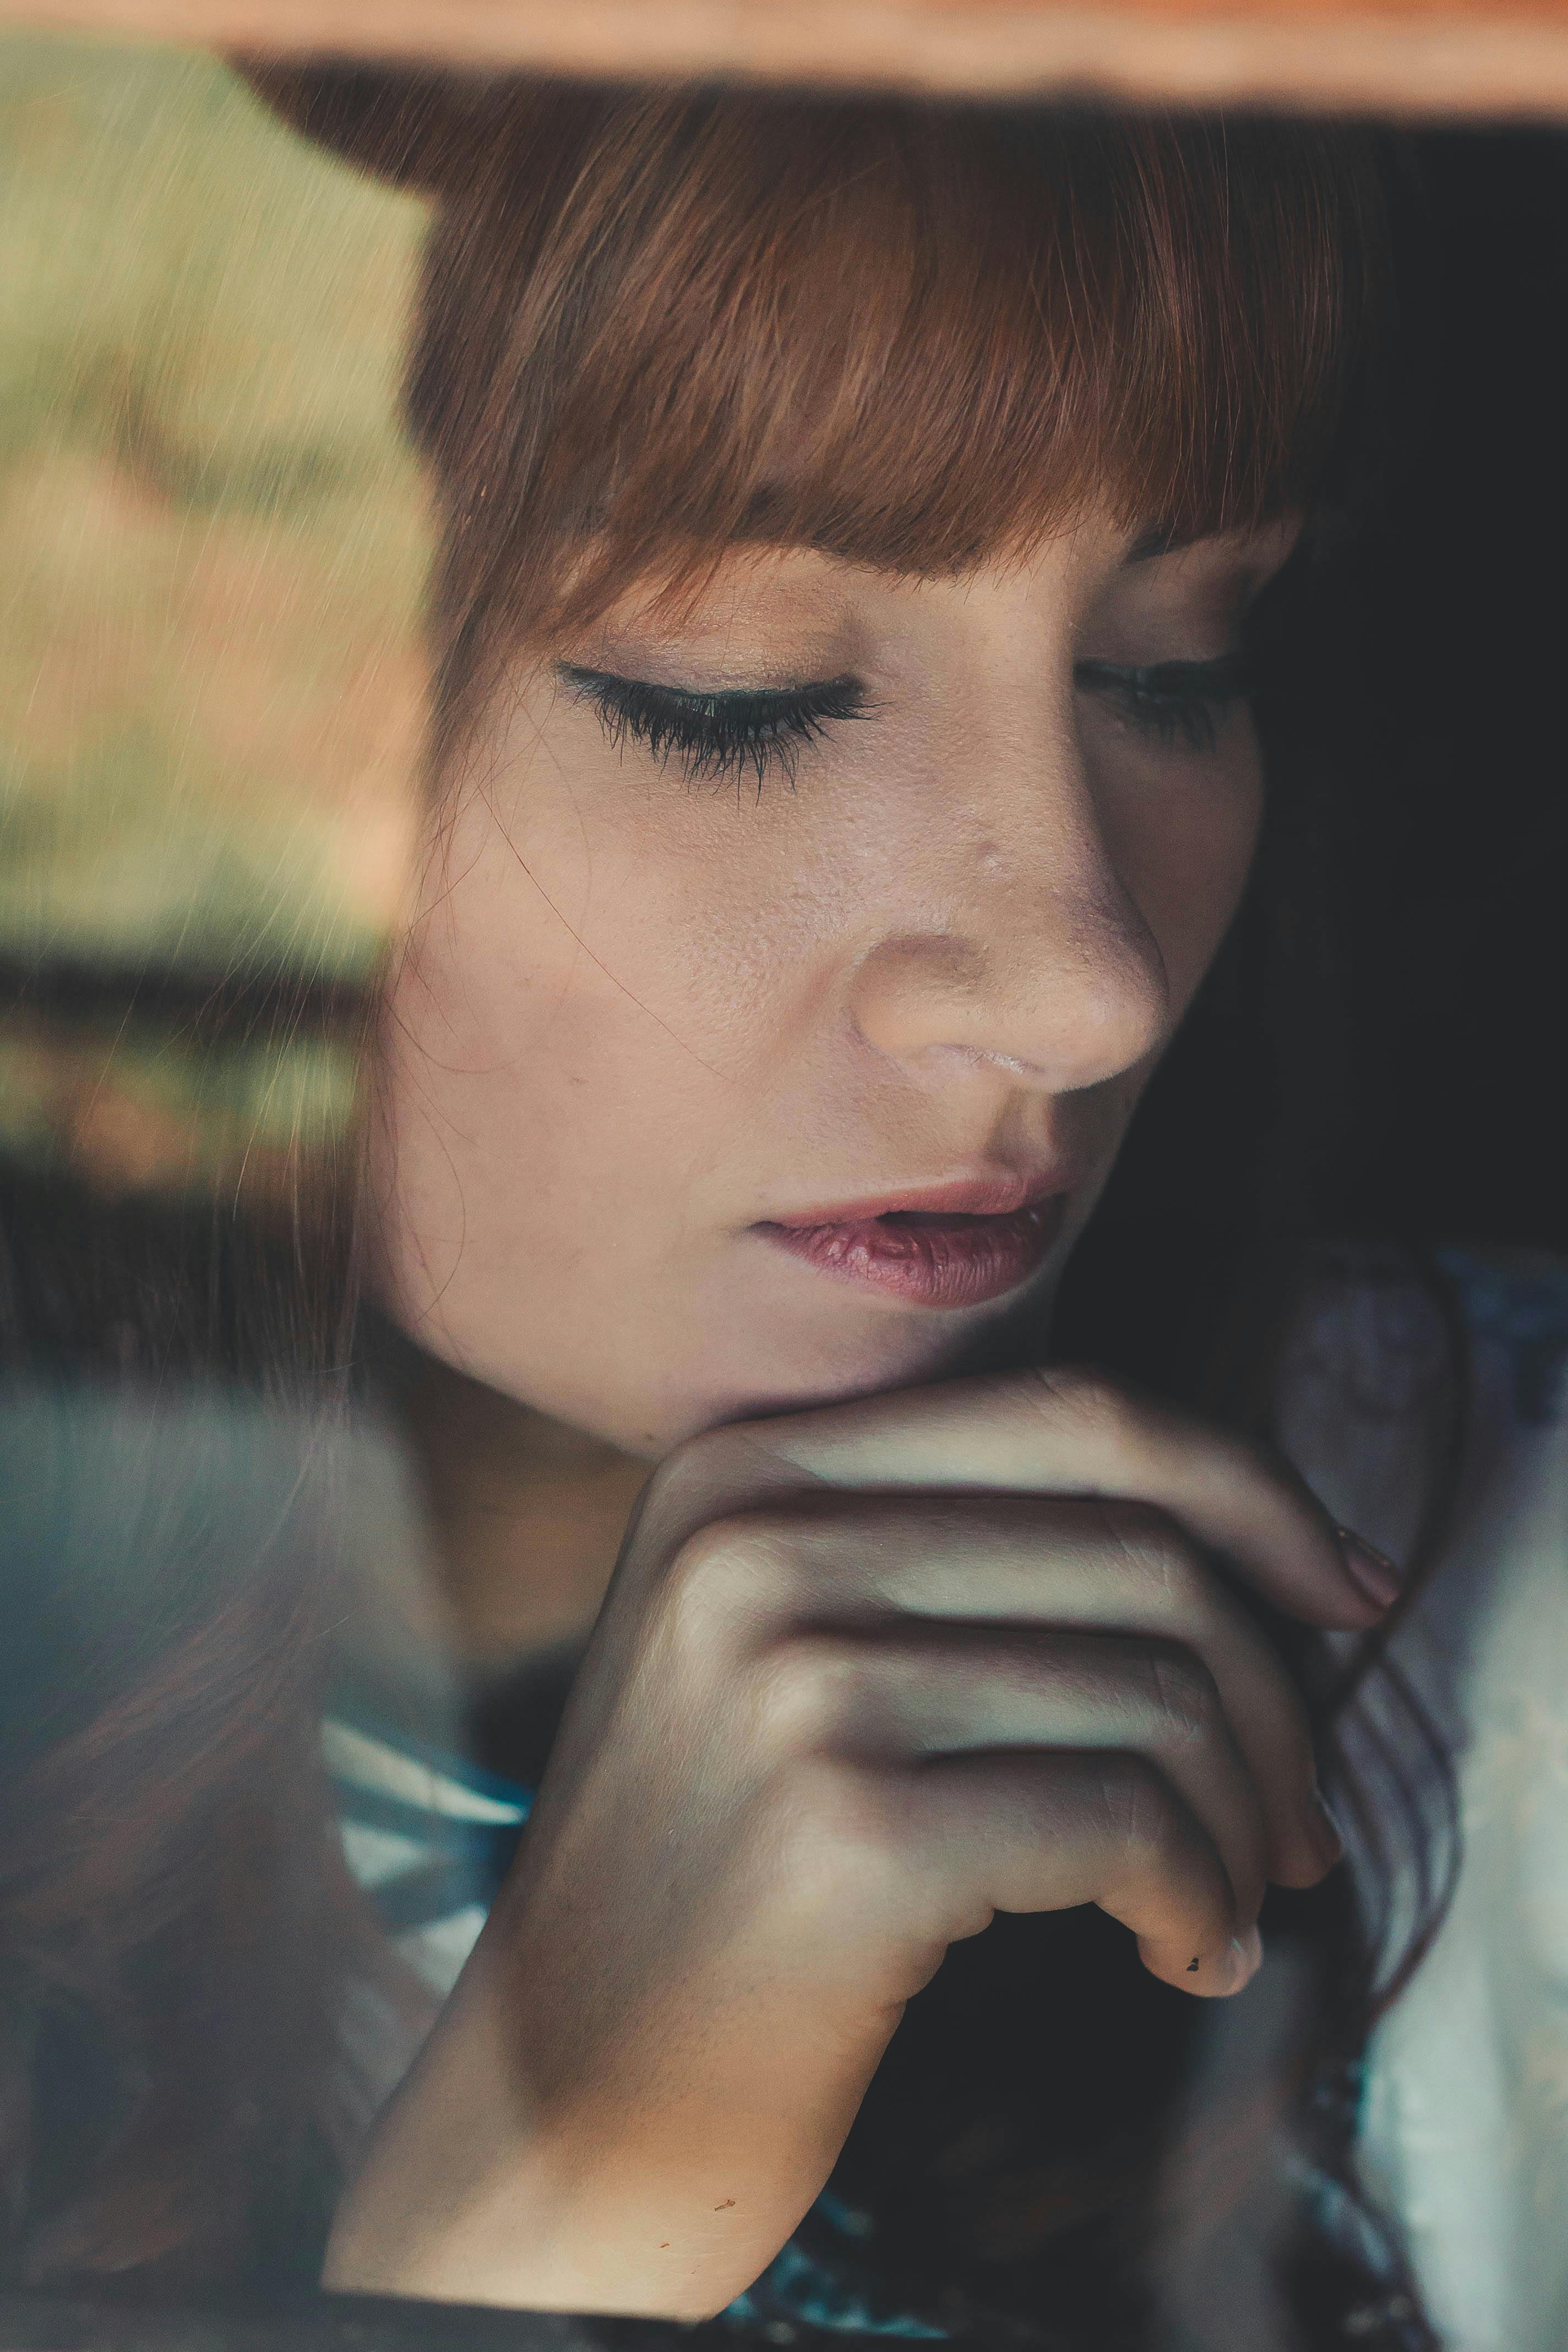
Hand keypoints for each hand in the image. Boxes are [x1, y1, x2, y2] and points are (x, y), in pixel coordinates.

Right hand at [324, 1367, 1381, 2318]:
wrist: (553, 2093)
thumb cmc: (709, 1874)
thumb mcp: (776, 1647)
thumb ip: (944, 1547)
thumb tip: (1247, 1544)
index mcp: (746, 1464)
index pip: (1077, 1416)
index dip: (1251, 1491)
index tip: (1341, 1590)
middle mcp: (755, 1541)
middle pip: (1141, 1552)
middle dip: (1275, 1696)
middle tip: (1297, 1818)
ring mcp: (791, 1682)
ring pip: (1156, 1690)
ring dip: (1243, 1820)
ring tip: (1227, 1902)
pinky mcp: (843, 1834)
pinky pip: (1128, 1819)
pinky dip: (1199, 1897)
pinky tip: (1182, 1953)